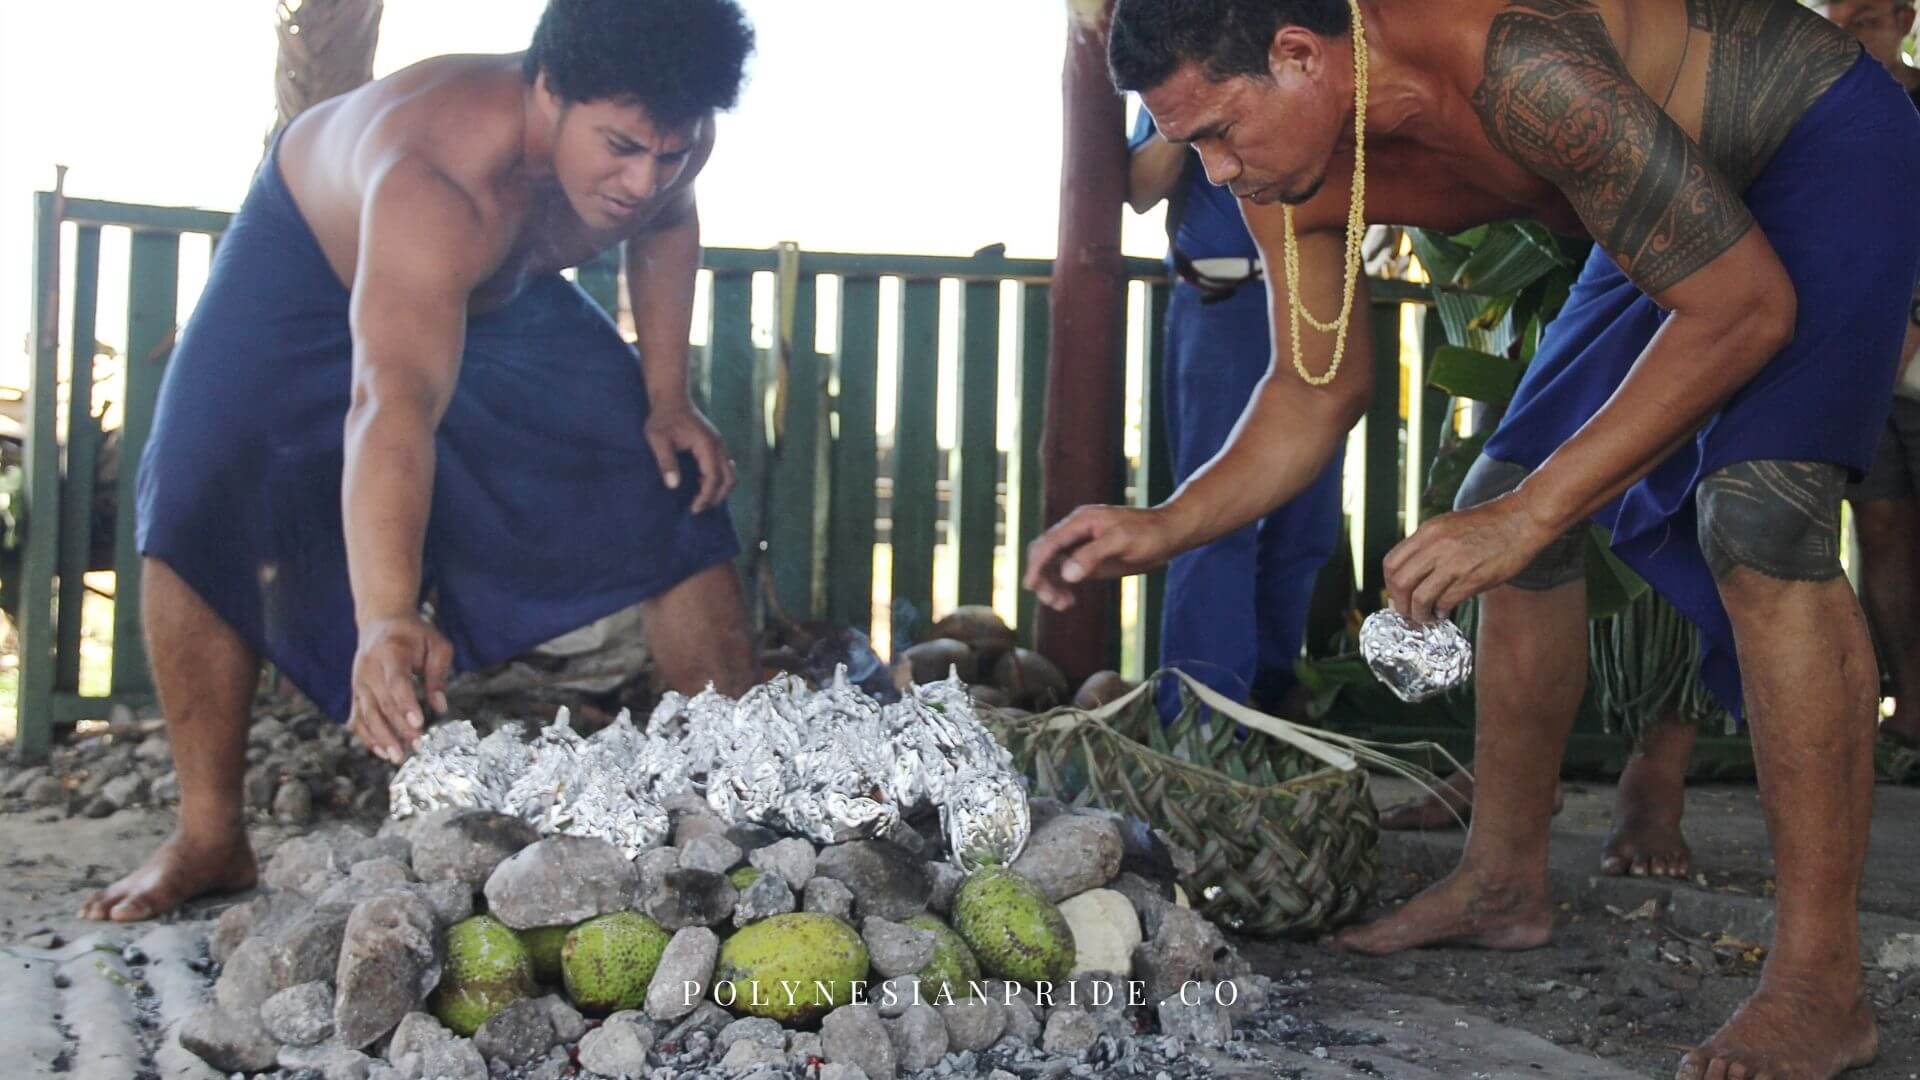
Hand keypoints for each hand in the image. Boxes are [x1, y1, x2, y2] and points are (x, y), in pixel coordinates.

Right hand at [349, 614, 452, 763]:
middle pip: (382, 702)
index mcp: (391, 652)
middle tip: (417, 747)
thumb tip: (440, 707)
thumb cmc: (415, 635)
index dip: (406, 704)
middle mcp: (369, 668)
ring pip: (366, 714)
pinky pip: (357, 717)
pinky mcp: (355, 691)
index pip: (396, 682)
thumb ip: (438, 676)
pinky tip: (380, 751)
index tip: (419, 724)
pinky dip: (366, 736)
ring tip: (397, 757)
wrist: (381, 622)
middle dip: (399, 728)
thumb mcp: (436, 645)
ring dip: (381, 737)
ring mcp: (359, 681)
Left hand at [645, 400, 734, 512]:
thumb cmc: (662, 417)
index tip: (693, 509)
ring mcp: (719, 445)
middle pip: (729, 478)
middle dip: (717, 497)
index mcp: (707, 445)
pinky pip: (724, 467)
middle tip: (698, 508)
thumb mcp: (657, 439)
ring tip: (701, 499)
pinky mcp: (715, 444)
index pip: (713, 478)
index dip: (706, 496)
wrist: (671, 397)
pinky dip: (717, 479)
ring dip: (719, 489)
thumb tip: (673, 485)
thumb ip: (666, 461)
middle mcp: (718, 446)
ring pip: (730, 473)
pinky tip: (700, 484)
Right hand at [1023, 505, 1178, 610]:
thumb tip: (1066, 574)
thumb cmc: (1149, 533)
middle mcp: (1077, 531)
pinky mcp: (1090, 558)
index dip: (1037, 564)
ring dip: (1052, 585)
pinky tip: (1068, 601)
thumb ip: (1092, 556)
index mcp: (1080, 521)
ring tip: (1062, 605)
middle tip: (1052, 600)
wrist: (1169, 533)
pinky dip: (1063, 587)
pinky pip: (1068, 572)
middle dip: (1043, 577)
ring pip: (1054, 566)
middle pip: (1046, 553)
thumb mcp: (1121, 542)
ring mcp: (1082, 545)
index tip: (1031, 585)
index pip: (1049, 543)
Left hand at [1383, 492, 1560, 623]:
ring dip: (1420, 613)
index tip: (1398, 596)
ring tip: (1427, 616)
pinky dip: (1441, 611)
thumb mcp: (1447, 526)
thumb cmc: (1487, 524)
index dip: (1390, 586)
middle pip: (1399, 584)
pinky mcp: (1472, 578)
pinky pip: (1445, 602)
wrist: (1522, 519)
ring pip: (1419, 598)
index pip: (1391, 564)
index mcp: (1427, 532)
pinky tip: (1446, 611)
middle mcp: (1436, 546)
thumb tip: (1409, 577)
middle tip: (1409, 612)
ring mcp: (1454, 562)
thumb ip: (1427, 547)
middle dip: (1400, 604)